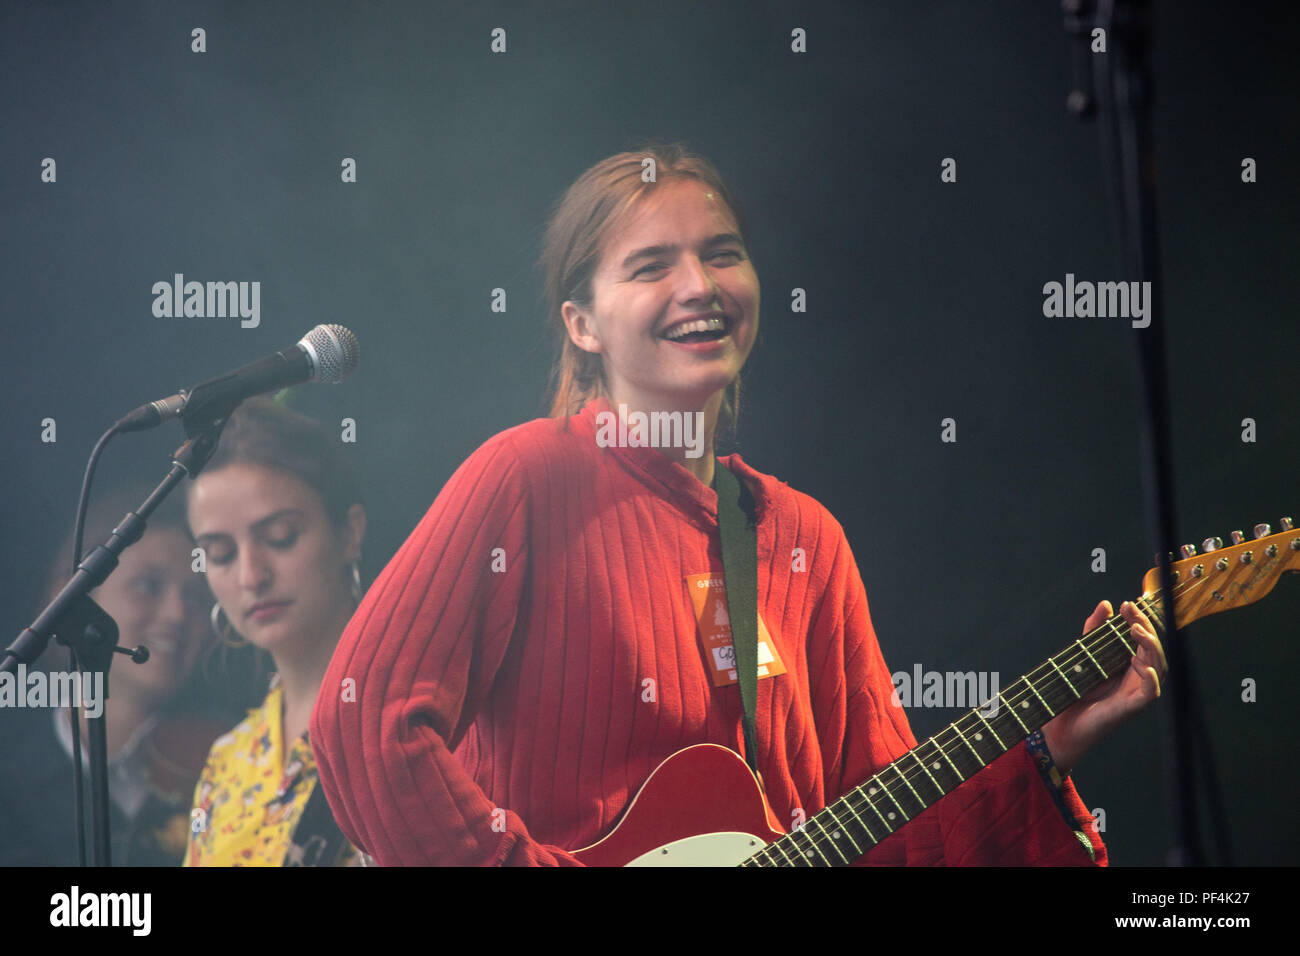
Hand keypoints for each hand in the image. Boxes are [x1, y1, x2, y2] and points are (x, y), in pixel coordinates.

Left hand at [1040, 599, 1166, 775]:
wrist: (1060, 727)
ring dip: (1150, 646)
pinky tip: (1142, 664)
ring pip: (1158, 667)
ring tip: (1135, 630)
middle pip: (1154, 650)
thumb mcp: (1083, 656)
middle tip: (1131, 612)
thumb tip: (1106, 603)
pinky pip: (1149, 693)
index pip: (1142, 639)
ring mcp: (1134, 693)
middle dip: (1145, 627)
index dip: (1139, 620)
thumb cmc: (1074, 694)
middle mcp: (1135, 678)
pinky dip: (1150, 678)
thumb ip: (1093, 631)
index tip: (1126, 604)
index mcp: (1127, 666)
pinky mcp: (1129, 708)